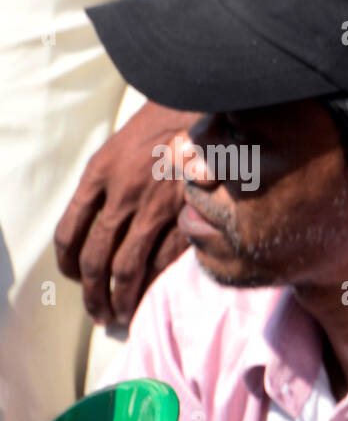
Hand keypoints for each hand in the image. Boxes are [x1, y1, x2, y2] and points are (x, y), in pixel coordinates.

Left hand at [54, 100, 196, 325]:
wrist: (205, 106)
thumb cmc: (164, 125)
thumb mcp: (119, 148)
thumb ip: (104, 185)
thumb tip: (95, 225)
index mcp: (98, 175)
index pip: (69, 233)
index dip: (68, 264)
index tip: (74, 279)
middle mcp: (122, 194)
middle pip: (96, 258)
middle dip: (94, 292)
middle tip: (97, 311)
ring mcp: (155, 207)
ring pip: (128, 266)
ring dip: (122, 297)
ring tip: (121, 314)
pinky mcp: (188, 214)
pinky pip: (165, 259)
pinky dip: (156, 283)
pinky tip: (153, 294)